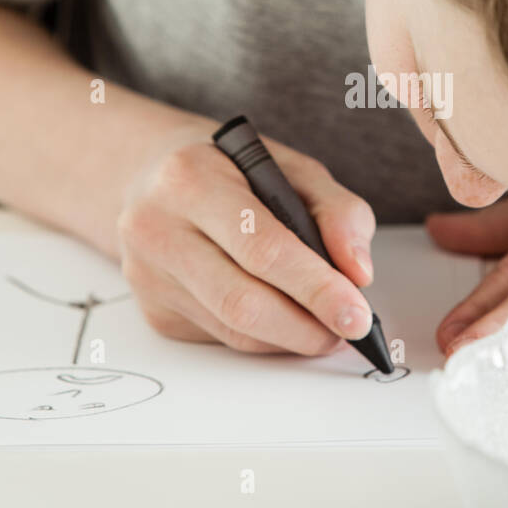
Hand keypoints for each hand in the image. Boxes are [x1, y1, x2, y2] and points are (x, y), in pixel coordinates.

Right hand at [117, 120, 375, 353]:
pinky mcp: (154, 310)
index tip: (358, 315)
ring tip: (327, 325)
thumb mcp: (293, 169)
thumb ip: (339, 212)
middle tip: (350, 330)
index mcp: (190, 179)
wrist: (150, 177)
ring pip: (234, 330)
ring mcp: (148, 276)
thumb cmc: (232, 171)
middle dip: (307, 327)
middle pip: (242, 302)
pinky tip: (284, 317)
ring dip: (291, 337)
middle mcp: (156, 229)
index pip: (262, 248)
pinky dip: (265, 336)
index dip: (316, 288)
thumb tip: (359, 274)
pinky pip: (222, 338)